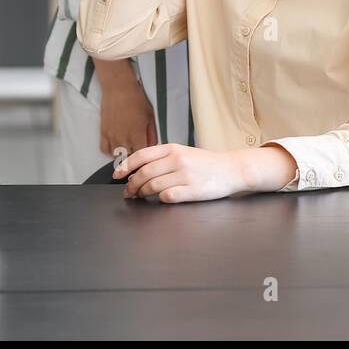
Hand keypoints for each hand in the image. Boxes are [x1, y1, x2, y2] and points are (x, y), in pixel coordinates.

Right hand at [98, 73, 156, 156]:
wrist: (119, 88)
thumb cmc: (136, 100)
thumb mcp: (150, 117)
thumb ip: (152, 135)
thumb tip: (152, 146)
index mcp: (137, 137)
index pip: (142, 157)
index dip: (145, 156)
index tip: (147, 154)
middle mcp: (124, 140)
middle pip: (129, 158)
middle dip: (135, 156)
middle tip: (138, 150)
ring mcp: (112, 137)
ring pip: (116, 157)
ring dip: (122, 154)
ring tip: (127, 148)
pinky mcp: (103, 133)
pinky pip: (105, 149)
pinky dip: (110, 150)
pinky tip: (116, 145)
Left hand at [113, 143, 252, 202]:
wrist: (231, 169)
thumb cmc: (206, 163)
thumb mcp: (183, 152)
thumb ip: (162, 158)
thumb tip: (137, 169)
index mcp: (173, 149)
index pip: (141, 156)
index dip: (125, 166)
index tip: (117, 175)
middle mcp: (178, 160)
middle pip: (144, 173)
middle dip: (131, 184)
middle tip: (128, 192)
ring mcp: (185, 175)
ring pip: (153, 186)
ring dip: (142, 193)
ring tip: (139, 197)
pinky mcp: (192, 190)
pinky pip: (167, 196)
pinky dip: (160, 199)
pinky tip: (160, 199)